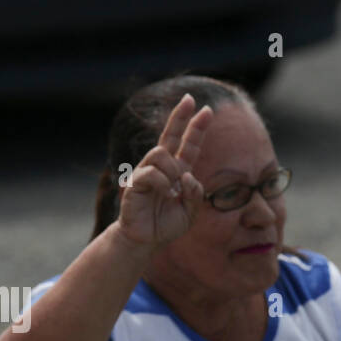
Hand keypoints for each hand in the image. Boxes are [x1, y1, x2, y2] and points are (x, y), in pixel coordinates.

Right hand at [115, 93, 213, 250]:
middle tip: (189, 99)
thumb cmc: (166, 226)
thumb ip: (195, 193)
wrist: (145, 241)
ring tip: (172, 191)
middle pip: (170, 135)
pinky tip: (165, 195)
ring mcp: (146, 173)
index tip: (206, 110)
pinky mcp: (134, 182)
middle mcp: (161, 169)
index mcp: (177, 173)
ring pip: (161, 153)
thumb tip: (186, 175)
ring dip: (172, 170)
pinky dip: (163, 183)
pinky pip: (151, 172)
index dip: (196, 128)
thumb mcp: (191, 212)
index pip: (187, 145)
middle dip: (179, 116)